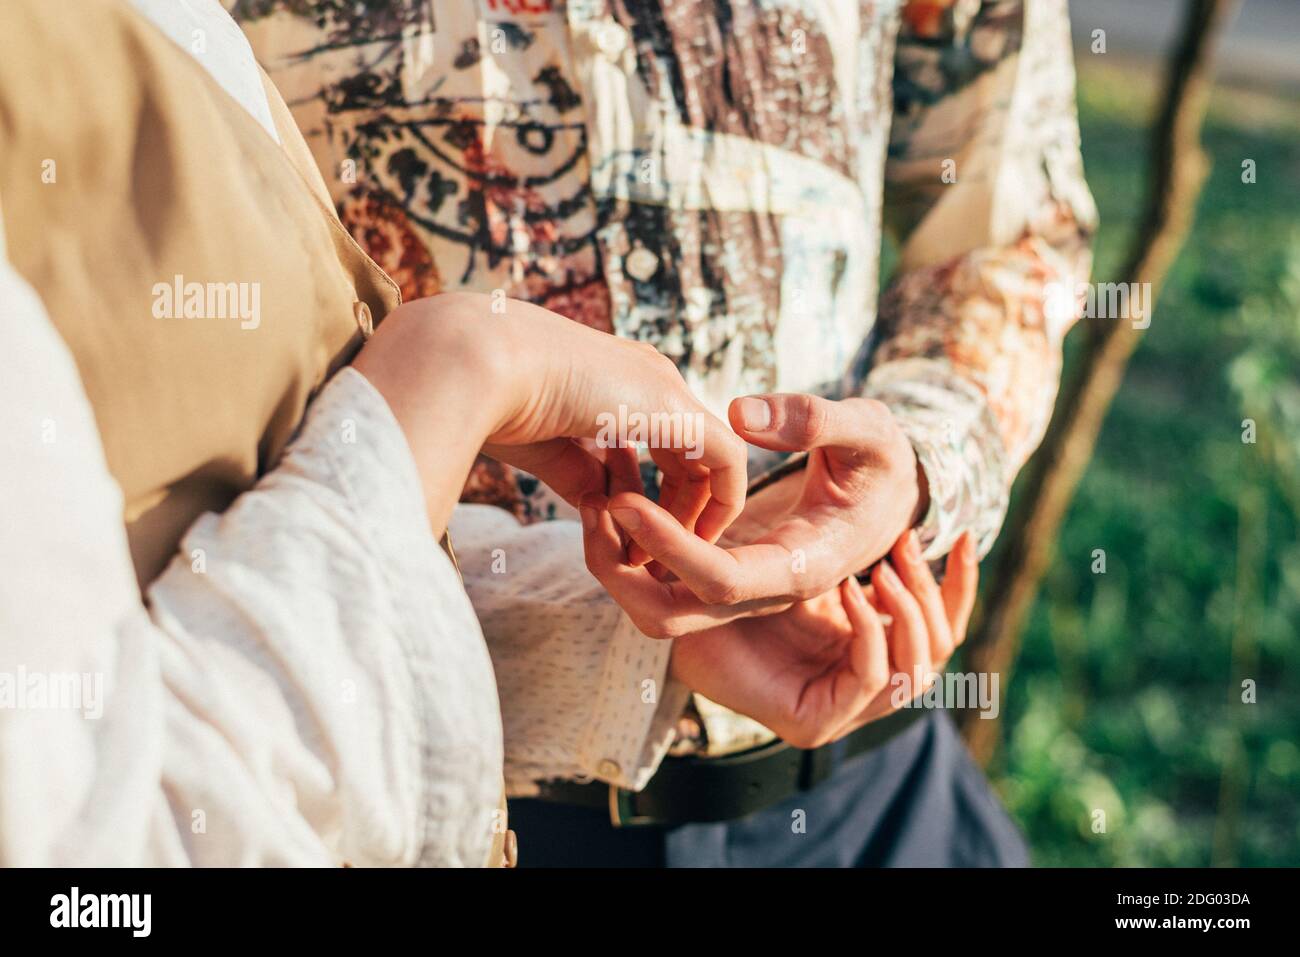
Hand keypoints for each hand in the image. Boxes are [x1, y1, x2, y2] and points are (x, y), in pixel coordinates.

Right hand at [353, 293, 747, 537]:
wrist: (478, 365)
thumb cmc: (489, 404)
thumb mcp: (544, 446)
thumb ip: (578, 471)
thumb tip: (600, 505)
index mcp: (610, 380)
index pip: (649, 440)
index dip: (644, 493)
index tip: (626, 534)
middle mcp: (644, 378)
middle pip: (685, 453)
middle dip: (675, 510)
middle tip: (652, 558)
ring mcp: (663, 387)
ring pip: (712, 459)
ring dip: (693, 514)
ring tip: (665, 559)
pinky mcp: (676, 406)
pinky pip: (727, 462)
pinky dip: (718, 503)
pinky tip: (693, 541)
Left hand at [583, 393, 927, 634]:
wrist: (889, 496)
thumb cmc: (882, 463)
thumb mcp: (869, 431)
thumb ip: (814, 420)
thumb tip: (739, 414)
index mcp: (802, 566)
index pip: (721, 581)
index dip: (670, 545)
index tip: (624, 500)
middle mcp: (763, 592)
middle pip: (670, 613)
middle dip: (620, 570)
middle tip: (591, 501)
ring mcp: (738, 586)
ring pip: (655, 601)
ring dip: (616, 557)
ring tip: (596, 486)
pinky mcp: (720, 569)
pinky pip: (661, 574)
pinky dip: (631, 540)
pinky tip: (617, 483)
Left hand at [666, 530, 977, 748]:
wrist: (673, 613)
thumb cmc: (735, 587)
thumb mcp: (815, 564)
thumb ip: (862, 559)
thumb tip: (916, 527)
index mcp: (868, 647)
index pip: (940, 629)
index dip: (959, 586)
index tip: (968, 536)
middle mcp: (860, 682)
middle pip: (938, 651)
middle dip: (930, 593)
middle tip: (907, 544)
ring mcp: (840, 710)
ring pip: (915, 672)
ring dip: (909, 615)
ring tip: (888, 566)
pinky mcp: (814, 725)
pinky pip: (870, 679)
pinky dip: (871, 634)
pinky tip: (854, 592)